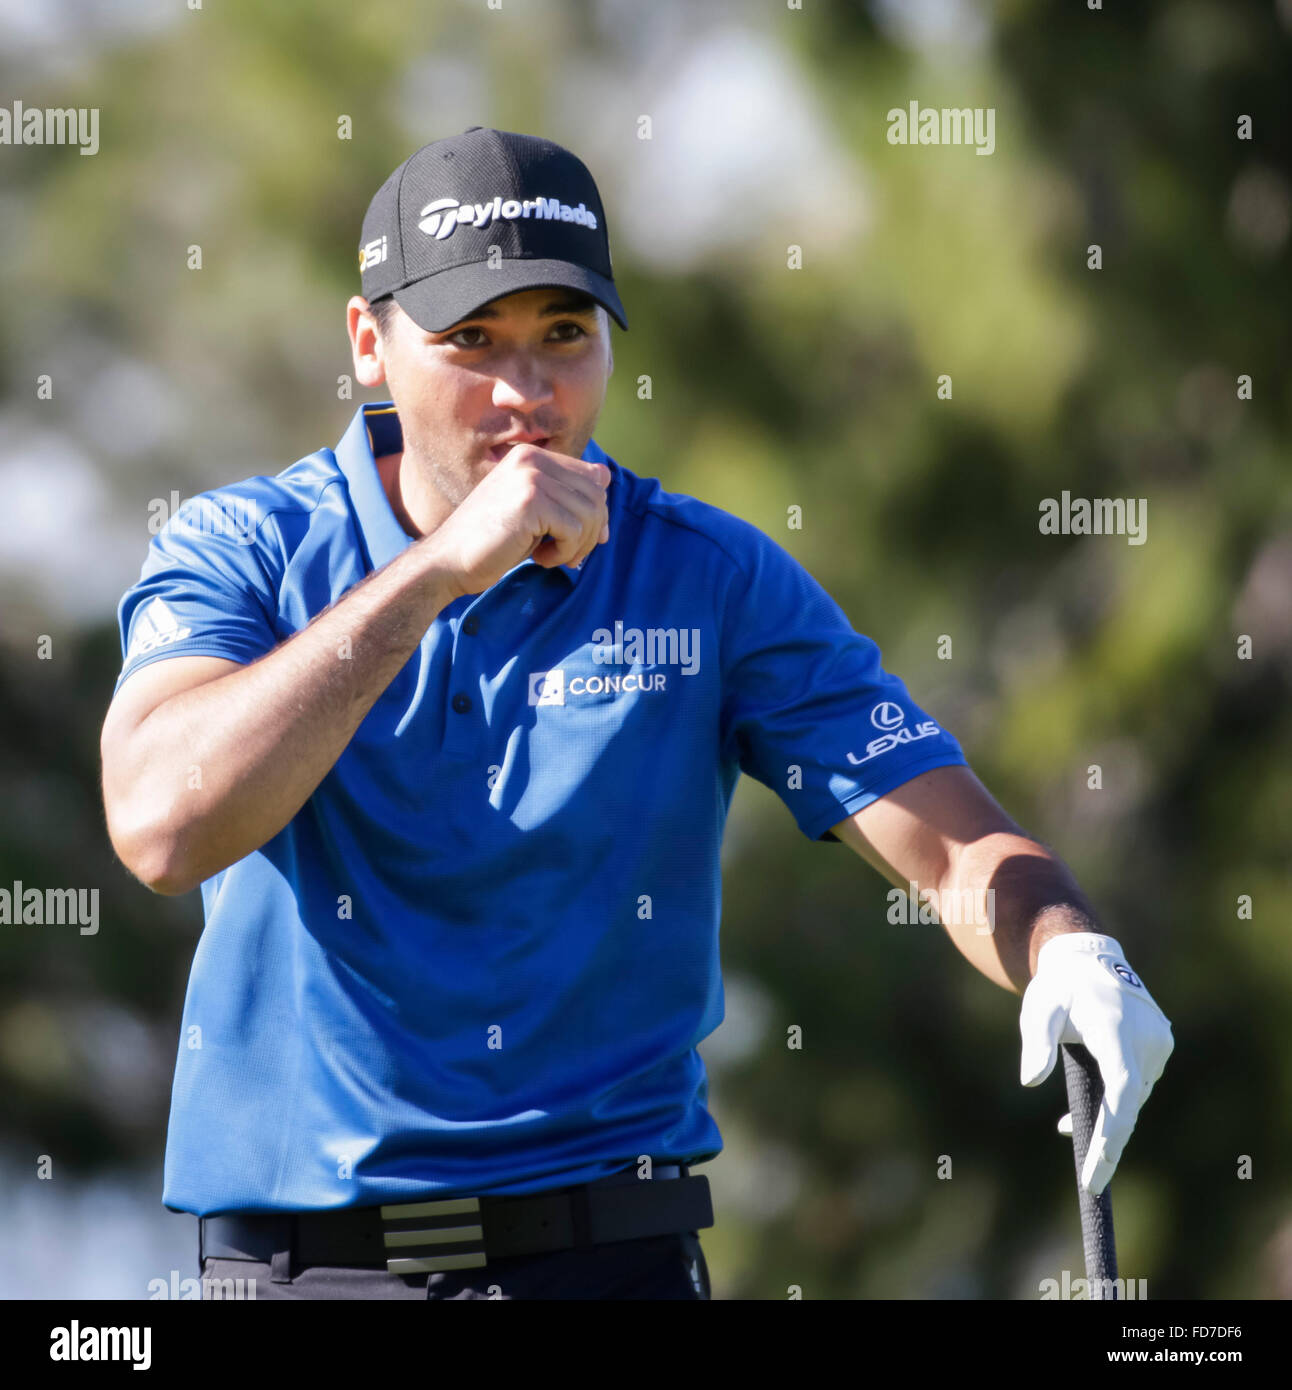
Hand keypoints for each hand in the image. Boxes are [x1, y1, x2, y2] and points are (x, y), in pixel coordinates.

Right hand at [428, 444, 610, 597]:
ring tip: (552, 556)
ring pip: (590, 514)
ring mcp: (530, 476)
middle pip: (596, 495)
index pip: (592, 478)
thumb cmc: (492, 542)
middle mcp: (532, 458)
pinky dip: (564, 552)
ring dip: (578, 545)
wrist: (448, 560)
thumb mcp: (534, 513)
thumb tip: (607, 477)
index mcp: (531, 456)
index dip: (596, 514)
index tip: (581, 541)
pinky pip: (574, 530)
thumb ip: (565, 494)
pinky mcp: (530, 500)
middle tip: (568, 555)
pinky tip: (540, 558)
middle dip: (591, 532)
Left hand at [1019, 932, 1172, 1194]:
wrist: (1088, 959)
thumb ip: (1036, 1042)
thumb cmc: (1058, 987)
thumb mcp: (1039, 1008)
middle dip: (1110, 1142)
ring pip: (1133, 1096)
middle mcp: (1145, 1037)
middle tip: (1089, 1181)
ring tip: (1066, 1127)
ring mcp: (1157, 1042)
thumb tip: (1030, 1080)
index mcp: (1115, 1028)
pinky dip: (1117, 1100)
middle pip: (1129, 1103)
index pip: (1120, 1090)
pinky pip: (1138, 1084)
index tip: (1097, 1166)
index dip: (1112, 1133)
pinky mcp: (1160, 1046)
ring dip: (1108, 1117)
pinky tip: (1089, 1108)